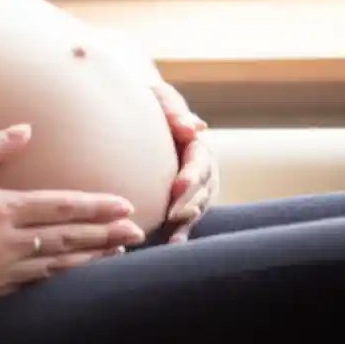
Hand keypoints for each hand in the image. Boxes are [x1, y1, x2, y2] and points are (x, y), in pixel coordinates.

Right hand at [0, 125, 144, 308]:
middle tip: (136, 231)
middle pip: (66, 240)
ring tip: (113, 254)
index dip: (95, 206)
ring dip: (86, 260)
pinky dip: (52, 279)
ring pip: (52, 268)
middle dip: (104, 235)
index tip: (123, 205)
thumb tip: (24, 130)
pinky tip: (65, 275)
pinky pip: (25, 287)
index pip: (59, 206)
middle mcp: (0, 244)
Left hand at [153, 81, 218, 242]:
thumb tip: (195, 127)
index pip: (199, 161)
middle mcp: (201, 169)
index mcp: (197, 144)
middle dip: (189, 202)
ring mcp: (194, 189)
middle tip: (173, 215)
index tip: (178, 186)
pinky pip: (183, 221)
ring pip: (196, 208)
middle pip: (202, 189)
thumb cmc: (152, 102)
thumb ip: (174, 109)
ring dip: (186, 223)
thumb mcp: (161, 97)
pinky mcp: (181, 203)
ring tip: (174, 238)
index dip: (191, 175)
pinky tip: (169, 246)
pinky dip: (178, 233)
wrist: (142, 115)